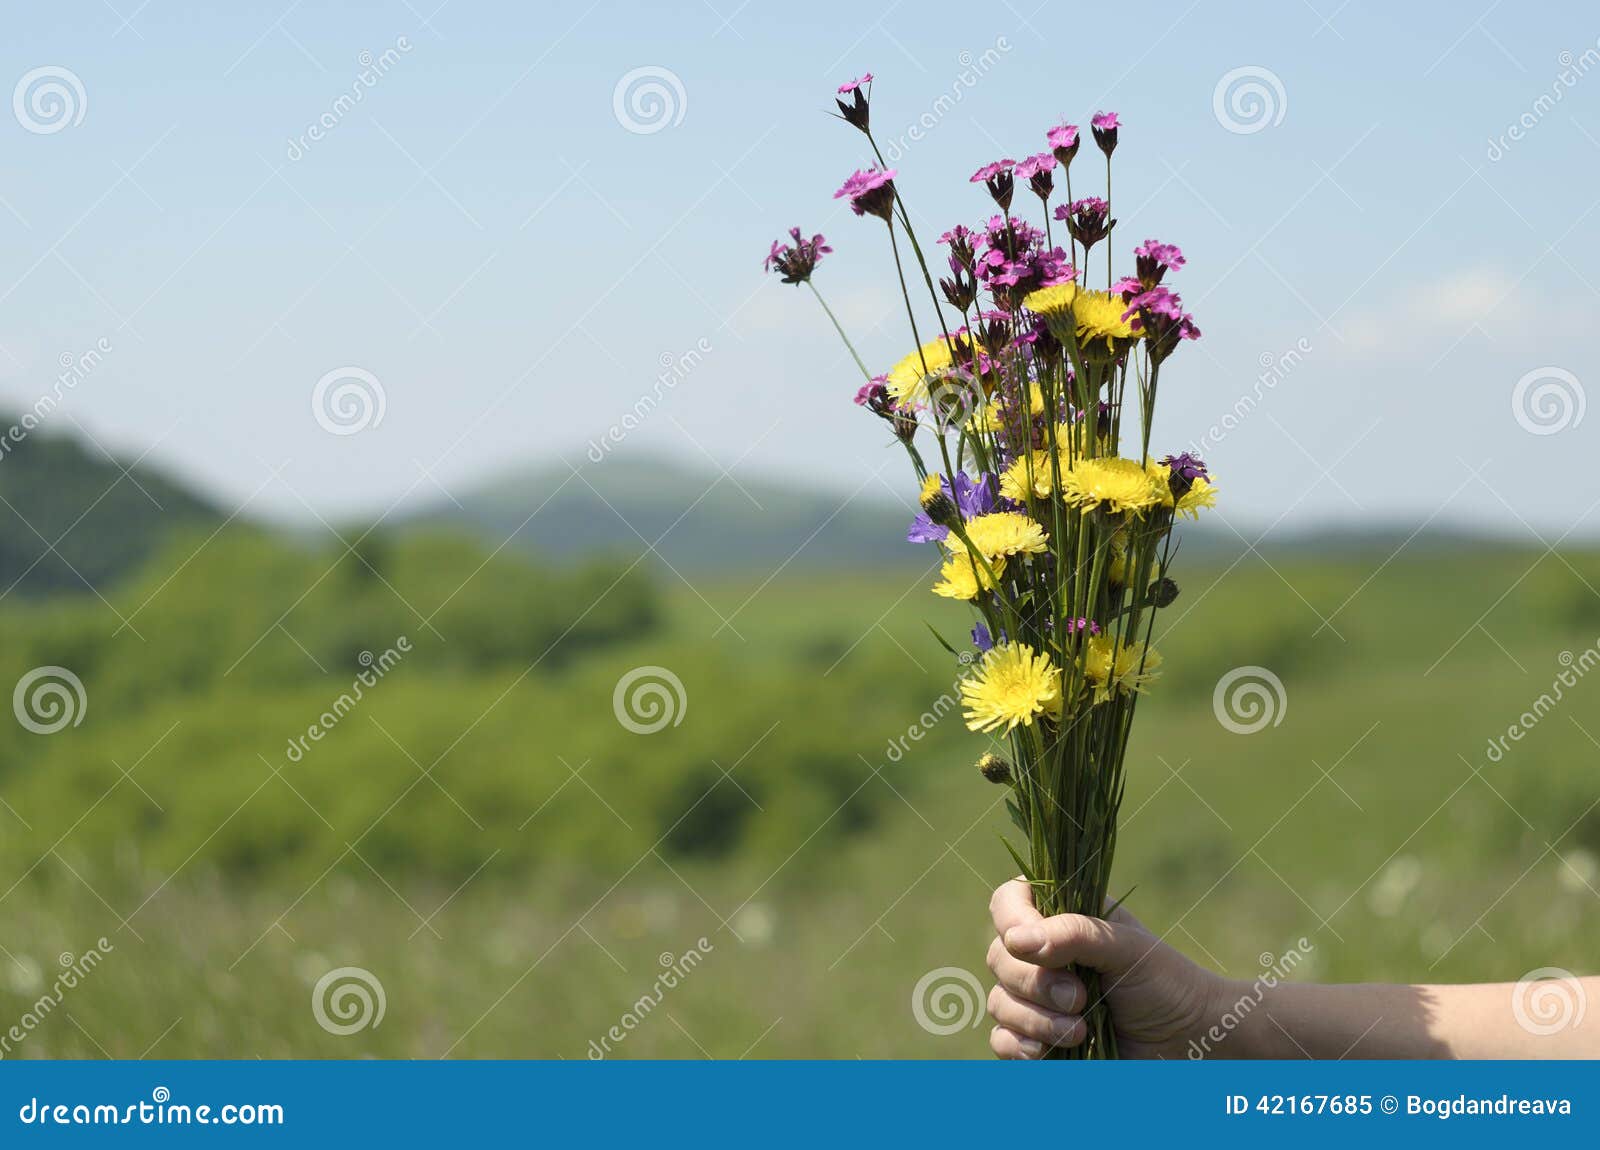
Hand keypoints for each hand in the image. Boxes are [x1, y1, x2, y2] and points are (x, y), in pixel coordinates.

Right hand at [985, 877, 1221, 1058]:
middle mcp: (1042, 953)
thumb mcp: (1125, 947)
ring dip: (1036, 1020)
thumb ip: (1074, 934)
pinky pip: (1002, 1040)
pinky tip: (1047, 1052)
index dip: (1011, 922)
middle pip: (1000, 957)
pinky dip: (1019, 1047)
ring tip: (1081, 1030)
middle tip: (1080, 998)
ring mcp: (1037, 997)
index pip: (1008, 902)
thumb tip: (1016, 941)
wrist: (1190, 1044)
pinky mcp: (1037, 1037)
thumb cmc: (1165, 983)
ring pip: (999, 1001)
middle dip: (1035, 983)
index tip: (1034, 947)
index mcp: (1060, 915)